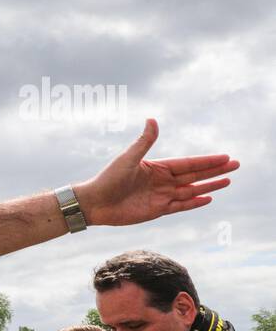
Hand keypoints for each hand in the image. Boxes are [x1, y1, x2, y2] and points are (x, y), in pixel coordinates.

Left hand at [74, 119, 237, 226]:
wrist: (95, 203)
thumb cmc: (108, 178)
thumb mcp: (128, 158)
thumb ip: (144, 142)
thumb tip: (153, 119)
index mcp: (157, 167)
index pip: (188, 163)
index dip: (207, 160)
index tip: (226, 156)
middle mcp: (162, 181)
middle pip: (195, 175)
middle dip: (215, 170)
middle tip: (236, 165)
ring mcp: (161, 196)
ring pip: (191, 191)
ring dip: (209, 186)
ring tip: (228, 181)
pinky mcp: (157, 210)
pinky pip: (180, 206)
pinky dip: (194, 202)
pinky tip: (208, 198)